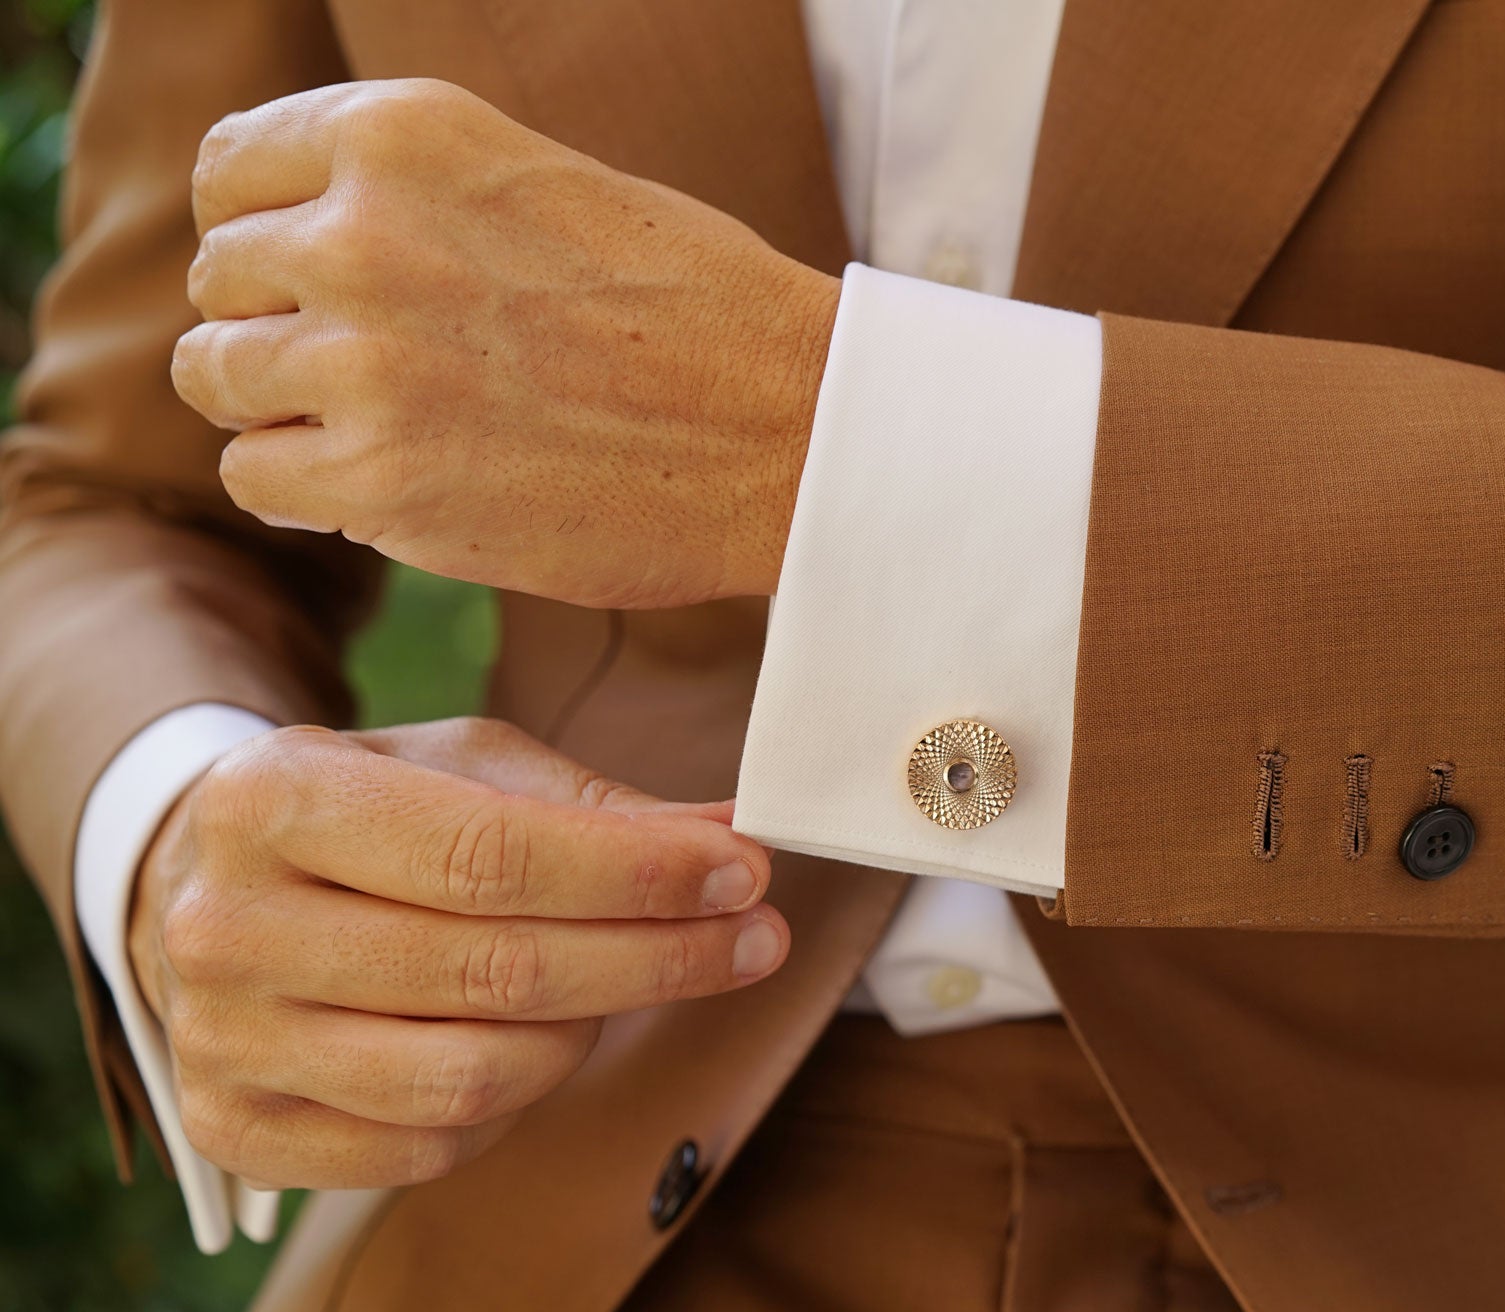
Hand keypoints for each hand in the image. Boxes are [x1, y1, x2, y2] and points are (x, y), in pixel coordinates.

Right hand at [127, 718, 787, 1189]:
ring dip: (591, 1032)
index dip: (635, 874)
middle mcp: (229, 926)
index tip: (742, 869)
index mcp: (275, 800)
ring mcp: (226, 1040)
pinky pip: (429, 1145)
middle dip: (656, 956)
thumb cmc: (364, 811)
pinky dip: (518, 1100)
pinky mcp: (238, 1129)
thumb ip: (593, 803)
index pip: (490, 855)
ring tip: (634, 981)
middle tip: (753, 934)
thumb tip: (735, 831)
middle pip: (494, 972)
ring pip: (472, 1075)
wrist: (202, 885)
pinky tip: (547, 1039)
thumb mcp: (459, 764)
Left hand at [171, 78, 839, 609]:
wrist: (790, 428)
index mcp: (404, 135)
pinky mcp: (382, 480)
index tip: (310, 279)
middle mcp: (362, 233)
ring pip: (215, 377)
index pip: (233, 170)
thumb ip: (416, 198)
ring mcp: (365, 361)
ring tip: (375, 426)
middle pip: (222, 278)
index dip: (262, 231)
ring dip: (279, 407)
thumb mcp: (546, 183)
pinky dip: (303, 486)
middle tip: (370, 368)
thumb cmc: (697, 310)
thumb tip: (299, 247)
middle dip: (277, 323)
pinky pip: (256, 475)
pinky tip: (383, 482)